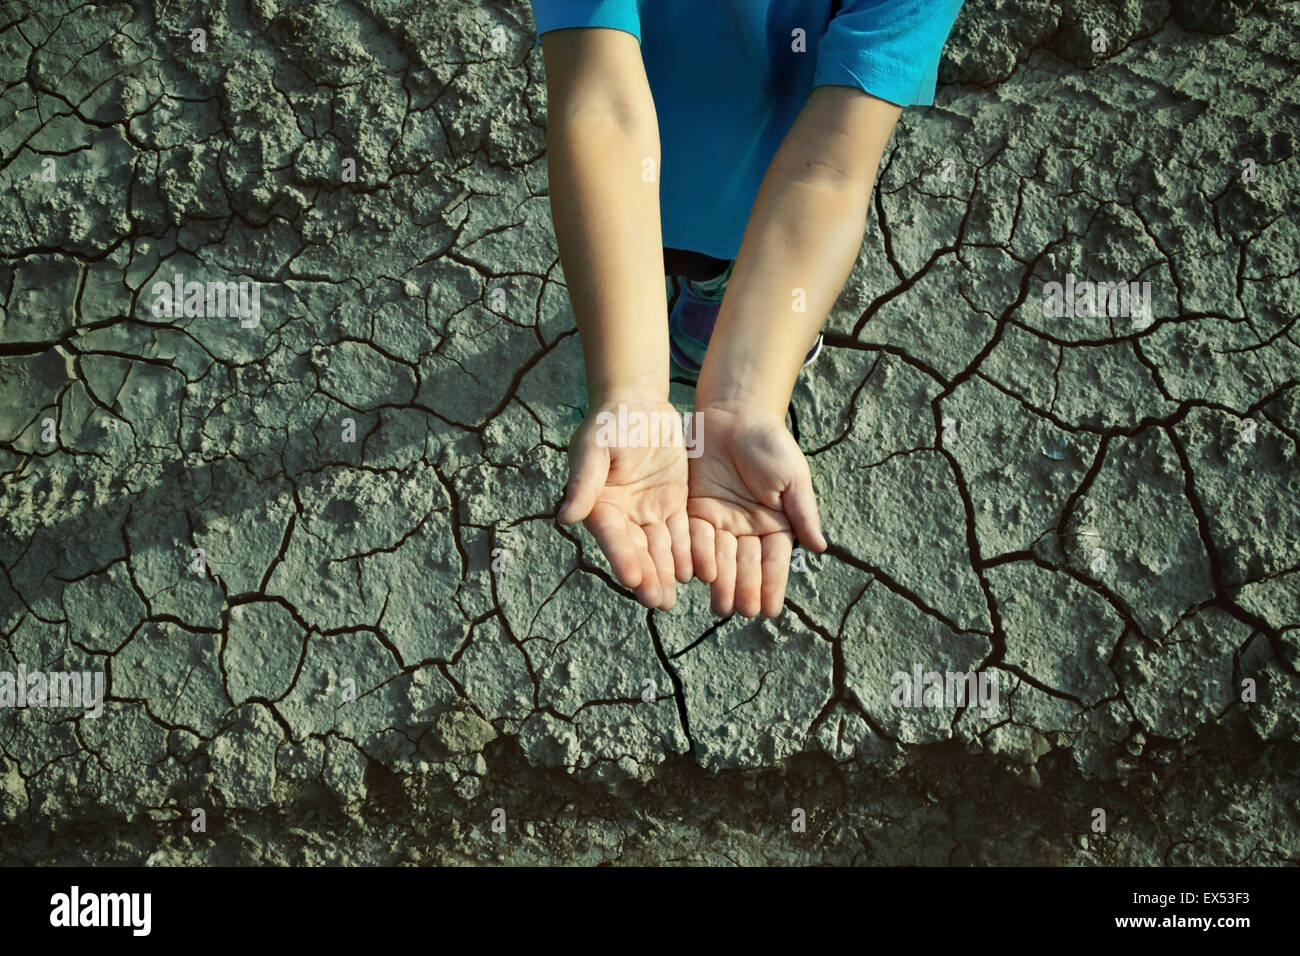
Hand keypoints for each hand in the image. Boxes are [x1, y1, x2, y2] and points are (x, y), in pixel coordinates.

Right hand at [558, 397, 691, 609]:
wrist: (639, 405)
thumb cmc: (610, 422)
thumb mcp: (594, 446)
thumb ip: (584, 481)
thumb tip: (565, 517)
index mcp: (600, 506)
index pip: (612, 537)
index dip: (622, 557)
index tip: (632, 578)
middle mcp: (623, 517)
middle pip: (637, 551)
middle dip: (647, 577)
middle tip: (658, 601)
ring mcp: (649, 514)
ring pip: (660, 549)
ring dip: (667, 573)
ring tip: (674, 596)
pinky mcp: (673, 507)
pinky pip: (682, 534)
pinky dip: (688, 553)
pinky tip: (699, 573)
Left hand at [687, 405, 826, 616]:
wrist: (735, 414)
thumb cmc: (770, 443)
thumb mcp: (793, 478)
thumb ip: (803, 513)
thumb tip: (821, 549)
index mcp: (776, 524)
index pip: (775, 561)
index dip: (773, 585)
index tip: (772, 610)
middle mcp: (748, 530)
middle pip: (747, 566)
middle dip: (745, 589)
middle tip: (742, 612)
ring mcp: (722, 523)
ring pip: (722, 559)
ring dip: (722, 583)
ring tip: (722, 605)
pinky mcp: (696, 511)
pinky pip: (697, 538)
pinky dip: (699, 557)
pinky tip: (700, 577)